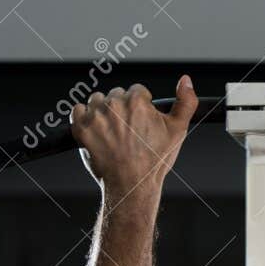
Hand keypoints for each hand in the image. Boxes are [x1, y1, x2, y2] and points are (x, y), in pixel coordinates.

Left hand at [71, 75, 197, 194]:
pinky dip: (84, 118)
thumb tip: (186, 80)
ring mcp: (95, 116)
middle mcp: (114, 104)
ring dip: (102, 111)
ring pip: (97, 100)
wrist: (132, 185)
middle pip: (116, 94)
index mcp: (137, 101)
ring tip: (112, 133)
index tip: (142, 125)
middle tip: (128, 133)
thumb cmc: (154, 160)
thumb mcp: (178, 131)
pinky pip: (77, 110)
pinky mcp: (81, 128)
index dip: (142, 108)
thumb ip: (185, 102)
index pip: (137, 91)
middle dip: (122, 109)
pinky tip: (97, 132)